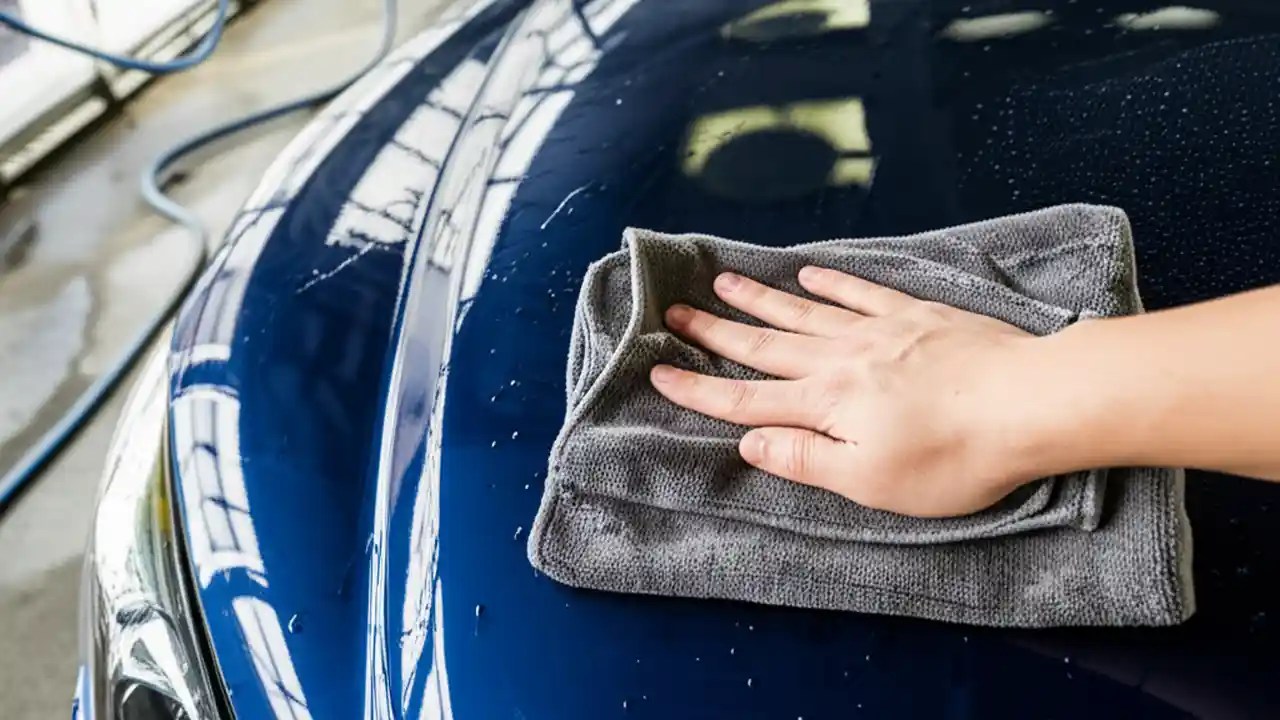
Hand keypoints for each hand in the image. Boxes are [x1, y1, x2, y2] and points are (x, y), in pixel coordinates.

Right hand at [649, 266, 1046, 517]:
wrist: (1030, 401)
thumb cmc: (952, 457)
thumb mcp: (870, 482)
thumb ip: (804, 458)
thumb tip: (749, 440)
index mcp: (825, 404)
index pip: (746, 399)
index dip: (699, 388)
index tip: (659, 371)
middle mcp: (840, 360)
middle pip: (765, 345)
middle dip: (715, 331)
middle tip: (675, 311)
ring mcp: (878, 331)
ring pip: (804, 312)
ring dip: (760, 299)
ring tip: (724, 281)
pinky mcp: (917, 316)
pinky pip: (861, 293)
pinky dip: (830, 283)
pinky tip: (809, 275)